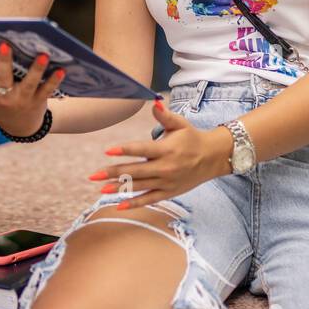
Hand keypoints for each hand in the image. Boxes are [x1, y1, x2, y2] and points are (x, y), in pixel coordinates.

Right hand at [0, 42, 64, 136]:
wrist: (21, 126)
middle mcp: (1, 96)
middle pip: (1, 77)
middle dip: (1, 62)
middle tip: (3, 45)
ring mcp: (20, 100)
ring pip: (28, 83)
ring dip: (35, 69)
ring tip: (43, 54)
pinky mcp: (38, 101)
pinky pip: (48, 90)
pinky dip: (55, 80)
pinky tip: (61, 68)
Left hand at [87, 100, 231, 209]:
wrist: (214, 157)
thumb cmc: (192, 137)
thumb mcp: (180, 124)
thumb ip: (165, 115)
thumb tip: (154, 102)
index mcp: (167, 149)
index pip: (142, 149)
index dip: (124, 149)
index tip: (107, 150)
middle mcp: (166, 167)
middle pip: (136, 170)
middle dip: (114, 172)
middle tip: (94, 175)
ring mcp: (167, 182)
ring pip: (140, 186)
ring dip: (119, 188)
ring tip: (101, 189)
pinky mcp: (169, 192)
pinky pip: (149, 199)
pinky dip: (135, 203)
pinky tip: (119, 205)